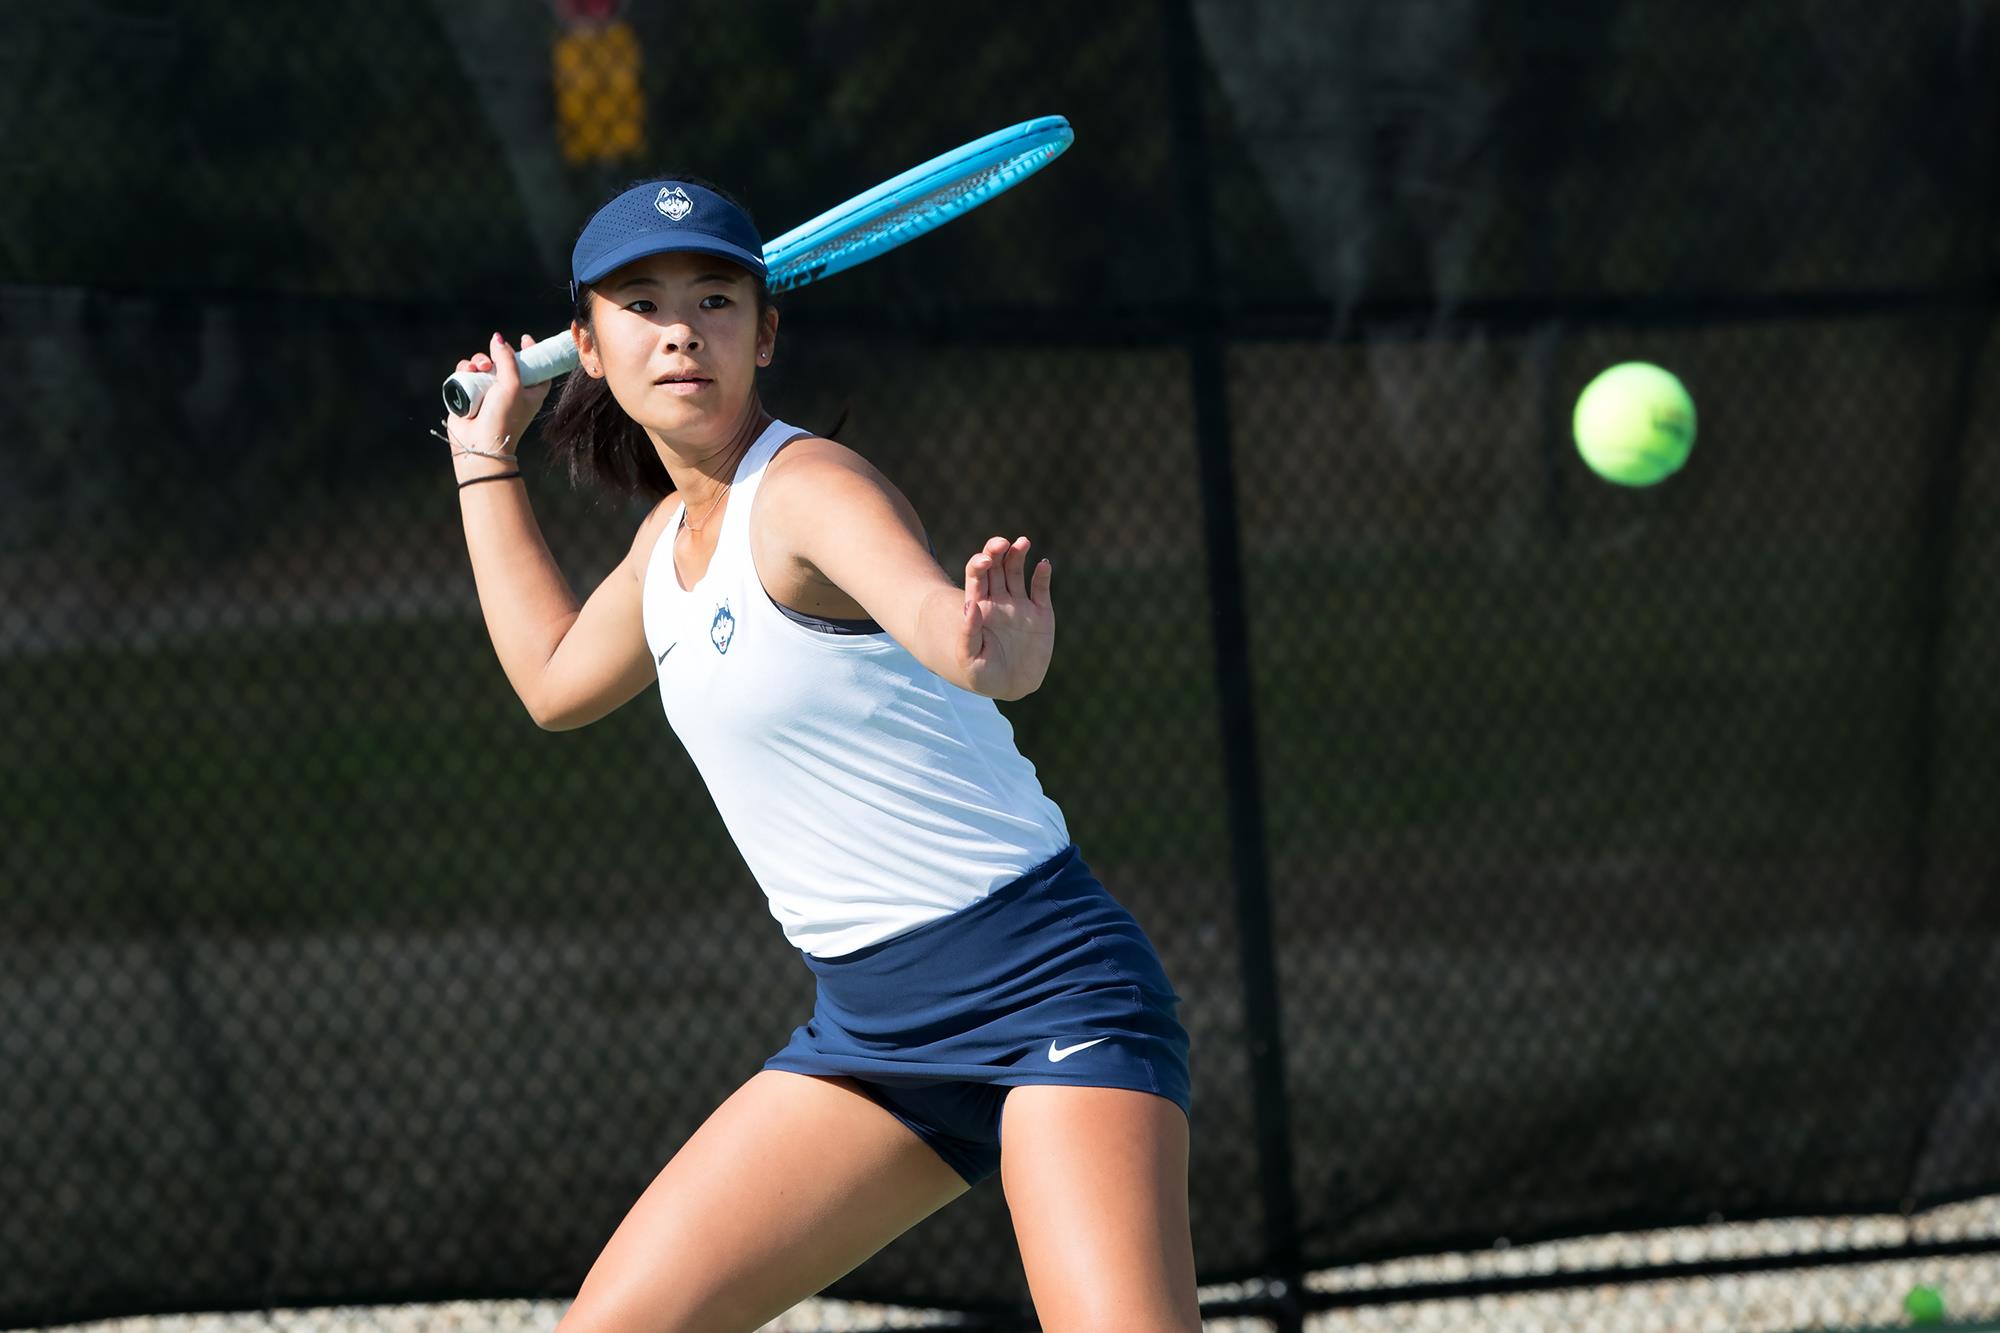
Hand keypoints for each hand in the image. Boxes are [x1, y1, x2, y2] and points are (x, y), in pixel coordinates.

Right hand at [441, 332, 553, 461]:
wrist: (479, 443)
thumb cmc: (503, 417)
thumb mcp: (513, 385)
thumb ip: (508, 359)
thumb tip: (498, 339)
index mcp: (530, 392)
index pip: (536, 368)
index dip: (532, 353)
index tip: (524, 339)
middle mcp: (511, 391)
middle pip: (505, 362)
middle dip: (497, 355)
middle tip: (492, 361)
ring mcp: (489, 393)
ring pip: (483, 365)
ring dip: (479, 361)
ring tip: (478, 369)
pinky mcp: (470, 394)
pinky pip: (467, 373)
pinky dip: (465, 369)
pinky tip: (466, 373)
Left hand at [959, 536, 1054, 699]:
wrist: (1009, 686)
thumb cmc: (981, 674)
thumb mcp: (969, 656)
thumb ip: (967, 631)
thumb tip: (970, 604)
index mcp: (979, 606)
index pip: (977, 576)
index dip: (980, 563)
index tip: (985, 560)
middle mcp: (999, 600)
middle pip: (996, 567)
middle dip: (997, 551)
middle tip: (1002, 543)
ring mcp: (1020, 605)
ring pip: (1017, 571)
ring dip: (1018, 554)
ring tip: (1022, 542)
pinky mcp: (1041, 613)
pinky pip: (1041, 588)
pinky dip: (1043, 574)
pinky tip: (1044, 564)